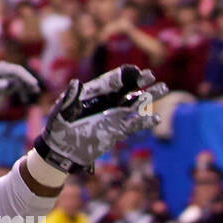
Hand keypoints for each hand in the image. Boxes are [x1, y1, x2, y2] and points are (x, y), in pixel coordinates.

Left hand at [0, 61, 41, 107]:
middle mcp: (6, 70)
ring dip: (28, 86)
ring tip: (35, 92)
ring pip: (21, 80)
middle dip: (29, 81)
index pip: (16, 70)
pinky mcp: (10, 81)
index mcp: (1, 68)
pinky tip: (25, 100)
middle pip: (21, 74)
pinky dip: (22, 91)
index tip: (33, 83)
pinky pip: (18, 85)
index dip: (26, 76)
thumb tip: (6, 83)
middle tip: (35, 88)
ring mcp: (8, 75)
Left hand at [34, 65, 166, 173]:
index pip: (111, 81)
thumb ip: (69, 99)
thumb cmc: (57, 129)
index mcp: (92, 95)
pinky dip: (145, 122)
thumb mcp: (60, 113)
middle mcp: (106, 103)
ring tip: (164, 88)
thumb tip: (76, 83)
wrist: (61, 152)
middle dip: (139, 81)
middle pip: (126, 89)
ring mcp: (113, 116)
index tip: (136, 71)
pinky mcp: (117, 132)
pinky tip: (156, 118)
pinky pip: (134, 125)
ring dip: (149, 97)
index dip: (124, 75)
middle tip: (152, 76)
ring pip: (135, 104)